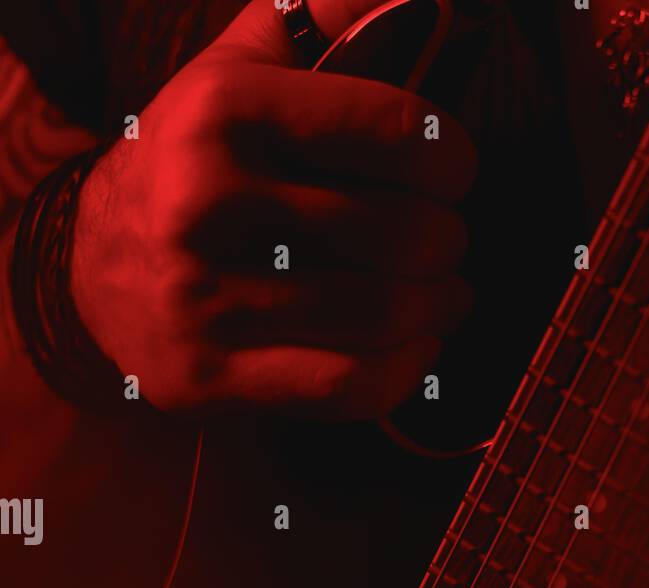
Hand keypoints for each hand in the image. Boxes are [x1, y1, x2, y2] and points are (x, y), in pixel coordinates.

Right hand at [71, 0, 476, 418]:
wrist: (90, 270)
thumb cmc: (193, 167)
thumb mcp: (238, 71)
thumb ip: (320, 19)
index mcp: (222, 112)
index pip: (392, 129)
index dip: (451, 157)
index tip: (453, 174)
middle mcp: (204, 203)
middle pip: (398, 232)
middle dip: (447, 242)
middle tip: (446, 244)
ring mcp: (203, 300)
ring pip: (381, 312)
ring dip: (439, 308)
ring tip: (446, 296)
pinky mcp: (210, 377)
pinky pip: (347, 385)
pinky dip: (404, 370)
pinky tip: (413, 349)